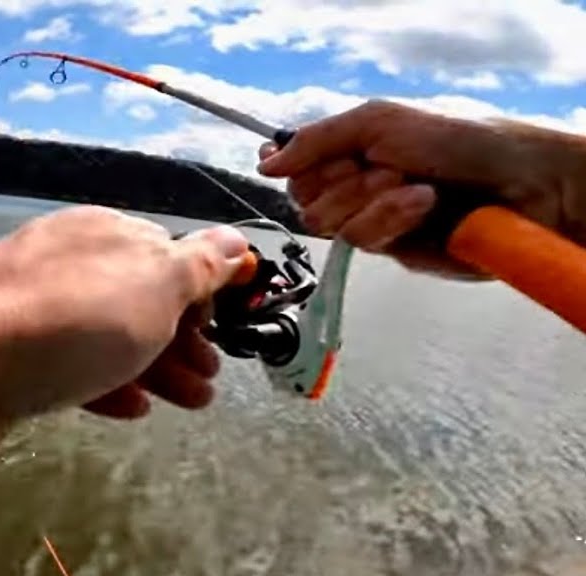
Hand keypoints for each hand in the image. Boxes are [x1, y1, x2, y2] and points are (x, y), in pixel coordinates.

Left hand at [0, 205, 248, 438]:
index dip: (202, 295)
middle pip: (140, 300)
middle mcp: (70, 262)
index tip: (222, 333)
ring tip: (188, 403)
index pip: (169, 254)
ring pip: (109, 337)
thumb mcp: (154, 283)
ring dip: (155, 369)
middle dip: (183, 341)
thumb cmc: (71, 316)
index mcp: (107, 232)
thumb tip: (236, 240)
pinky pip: (71, 367)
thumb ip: (198, 265)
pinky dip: (106, 385)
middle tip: (207, 381)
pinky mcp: (14, 356)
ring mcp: (37, 309)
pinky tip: (129, 408)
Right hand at [256, 100, 572, 278]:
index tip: (330, 160)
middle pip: (305, 201)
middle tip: (386, 168)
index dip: (305, 168)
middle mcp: (356, 186)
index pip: (296, 169)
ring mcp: (372, 219)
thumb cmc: (459, 140)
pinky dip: (390, 218)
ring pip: (331, 225)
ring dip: (373, 201)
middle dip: (344, 184)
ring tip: (415, 187)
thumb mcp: (378, 121)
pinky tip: (422, 205)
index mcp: (351, 150)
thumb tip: (264, 163)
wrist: (516, 183)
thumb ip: (316, 141)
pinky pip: (362, 242)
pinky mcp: (391, 249)